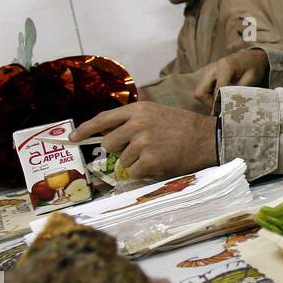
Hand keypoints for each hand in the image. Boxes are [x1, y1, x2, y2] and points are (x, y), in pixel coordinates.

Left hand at [71, 102, 216, 179]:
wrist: (208, 139)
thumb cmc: (184, 127)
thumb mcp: (157, 114)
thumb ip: (133, 120)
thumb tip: (107, 135)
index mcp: (138, 110)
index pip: (103, 119)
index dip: (85, 129)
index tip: (73, 138)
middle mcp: (137, 124)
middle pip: (109, 143)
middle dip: (119, 149)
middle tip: (138, 149)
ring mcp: (143, 143)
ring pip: (123, 160)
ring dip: (136, 161)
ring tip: (157, 153)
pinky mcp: (150, 161)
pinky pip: (133, 172)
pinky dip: (144, 172)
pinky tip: (159, 163)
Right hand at [193, 48, 268, 108]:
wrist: (250, 57)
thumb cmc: (253, 67)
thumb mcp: (251, 79)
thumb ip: (238, 91)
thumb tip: (228, 107)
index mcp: (225, 67)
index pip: (216, 91)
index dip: (220, 104)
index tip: (226, 112)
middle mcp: (212, 69)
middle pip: (200, 92)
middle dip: (209, 104)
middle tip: (222, 109)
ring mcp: (208, 72)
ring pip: (199, 93)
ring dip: (209, 101)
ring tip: (223, 103)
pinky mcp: (207, 76)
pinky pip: (203, 90)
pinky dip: (210, 97)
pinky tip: (221, 98)